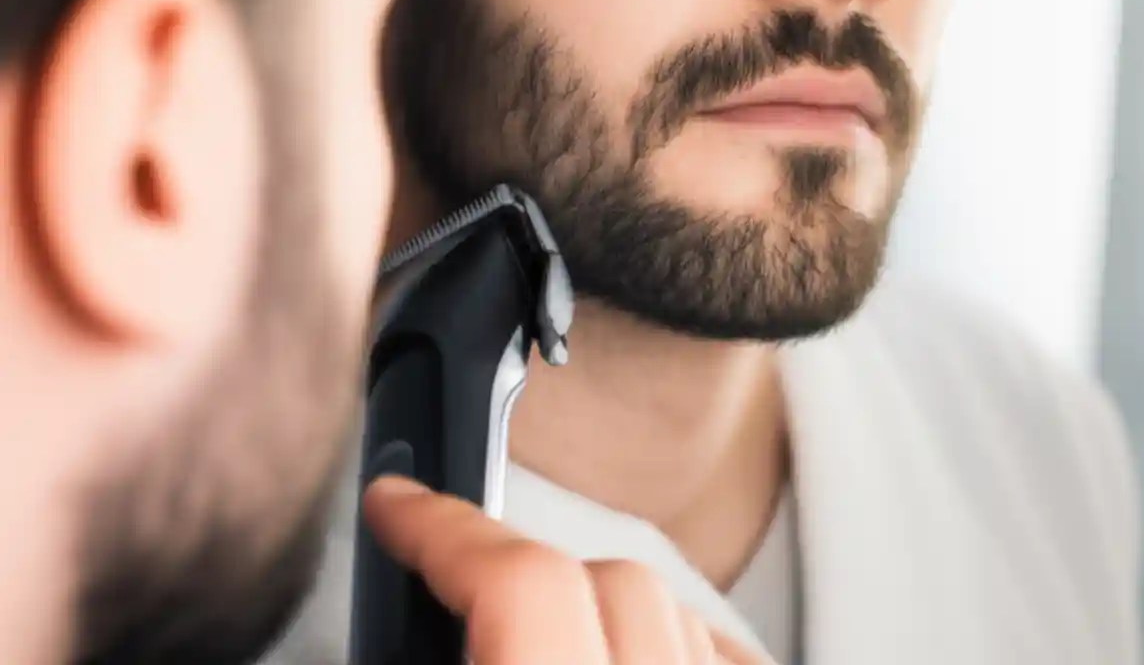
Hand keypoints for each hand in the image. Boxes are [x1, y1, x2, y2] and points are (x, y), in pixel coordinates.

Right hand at [363, 476, 770, 664]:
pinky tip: (643, 656)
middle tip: (454, 586)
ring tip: (538, 641)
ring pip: (680, 612)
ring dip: (603, 605)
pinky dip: (683, 643)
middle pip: (612, 582)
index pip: (524, 587)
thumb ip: (426, 650)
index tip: (398, 505)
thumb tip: (403, 611)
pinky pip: (734, 657)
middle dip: (518, 569)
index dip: (445, 527)